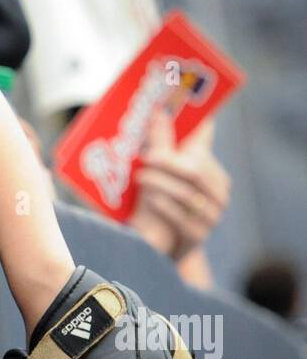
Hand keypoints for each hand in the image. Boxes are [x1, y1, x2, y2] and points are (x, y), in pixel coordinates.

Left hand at [130, 111, 230, 261]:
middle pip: (194, 171)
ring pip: (186, 193)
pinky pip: (181, 217)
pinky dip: (164, 205)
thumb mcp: (164, 174)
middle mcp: (218, 194)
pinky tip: (149, 199)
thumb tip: (159, 111)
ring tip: (140, 177)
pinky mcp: (197, 236)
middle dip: (168, 162)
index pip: (202, 147)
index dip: (191, 131)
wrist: (165, 248)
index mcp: (213, 173)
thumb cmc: (163, 203)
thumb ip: (164, 144)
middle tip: (145, 157)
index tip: (170, 115)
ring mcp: (211, 216)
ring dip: (160, 183)